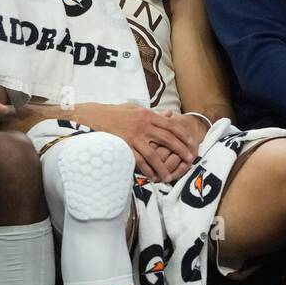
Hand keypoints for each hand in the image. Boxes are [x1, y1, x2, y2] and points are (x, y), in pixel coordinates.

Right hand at [79, 103, 199, 181]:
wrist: (93, 117)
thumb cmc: (114, 113)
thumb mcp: (135, 109)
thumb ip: (153, 113)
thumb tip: (171, 114)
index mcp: (147, 115)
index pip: (171, 125)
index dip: (184, 135)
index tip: (192, 144)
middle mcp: (143, 125)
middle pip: (168, 139)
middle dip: (180, 150)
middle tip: (189, 159)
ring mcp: (133, 137)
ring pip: (154, 154)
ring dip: (163, 166)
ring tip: (169, 176)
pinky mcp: (124, 146)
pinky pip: (139, 161)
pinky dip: (146, 170)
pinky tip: (152, 176)